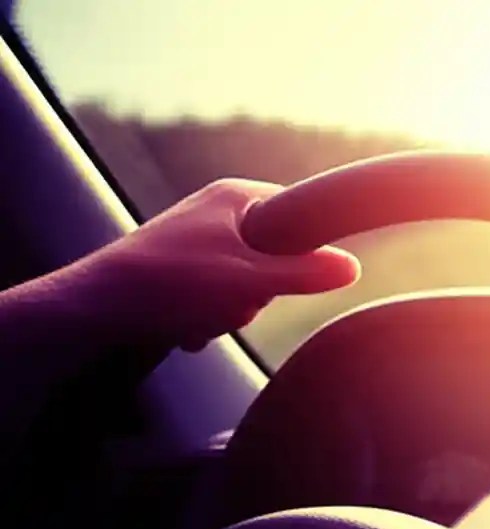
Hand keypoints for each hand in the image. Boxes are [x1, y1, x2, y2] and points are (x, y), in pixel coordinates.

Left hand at [67, 179, 359, 350]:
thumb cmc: (168, 284)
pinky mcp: (180, 269)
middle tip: (233, 301)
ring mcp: (197, 240)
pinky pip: (216, 295)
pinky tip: (185, 326)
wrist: (93, 309)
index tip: (289, 279)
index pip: (301, 216)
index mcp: (236, 196)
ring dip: (229, 311)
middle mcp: (217, 211)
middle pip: (274, 259)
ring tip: (201, 316)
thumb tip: (352, 267)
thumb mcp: (250, 281)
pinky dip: (206, 316)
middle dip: (257, 293)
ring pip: (245, 283)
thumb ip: (306, 274)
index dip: (303, 255)